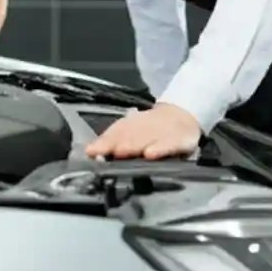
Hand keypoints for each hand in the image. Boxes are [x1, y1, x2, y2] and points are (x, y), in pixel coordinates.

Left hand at [85, 102, 201, 159]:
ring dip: (133, 144)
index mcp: (130, 126)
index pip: (114, 134)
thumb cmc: (151, 130)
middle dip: (115, 143)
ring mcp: (162, 133)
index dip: (103, 142)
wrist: (182, 116)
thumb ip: (111, 143)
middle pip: (128, 135)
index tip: (91, 151)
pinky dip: (160, 149)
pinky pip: (169, 145)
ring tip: (122, 151)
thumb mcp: (131, 133)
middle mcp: (144, 127)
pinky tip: (151, 154)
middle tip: (103, 152)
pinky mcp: (179, 140)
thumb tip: (89, 151)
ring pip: (146, 137)